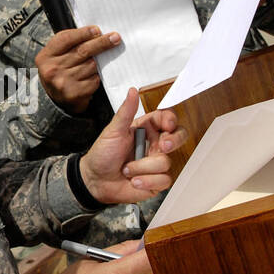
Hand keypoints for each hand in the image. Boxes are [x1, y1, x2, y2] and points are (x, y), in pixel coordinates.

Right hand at [35, 25, 120, 113]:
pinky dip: (96, 77)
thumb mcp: (56, 56)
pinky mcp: (74, 94)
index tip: (97, 30)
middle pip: (82, 51)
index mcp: (46, 56)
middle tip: (115, 38)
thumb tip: (96, 33)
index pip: (66, 39)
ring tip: (97, 64)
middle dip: (101, 43)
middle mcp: (52, 69)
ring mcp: (63, 82)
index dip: (84, 33)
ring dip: (98, 63)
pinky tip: (92, 77)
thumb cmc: (59, 72)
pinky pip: (94, 79)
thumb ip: (70, 44)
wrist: (57, 100)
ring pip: (91, 65)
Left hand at [78, 87, 185, 204]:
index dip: (171, 120)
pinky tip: (134, 181)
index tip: (167, 125)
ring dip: (143, 167)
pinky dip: (147, 181)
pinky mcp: (157, 181)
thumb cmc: (102, 155)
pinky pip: (164, 180)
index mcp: (145, 129)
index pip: (166, 118)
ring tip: (127, 169)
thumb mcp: (113, 131)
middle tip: (162, 146)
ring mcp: (156, 163)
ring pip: (165, 162)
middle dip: (173, 141)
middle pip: (178, 136)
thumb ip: (126, 112)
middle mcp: (154, 144)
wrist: (95, 181)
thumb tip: (133, 92)